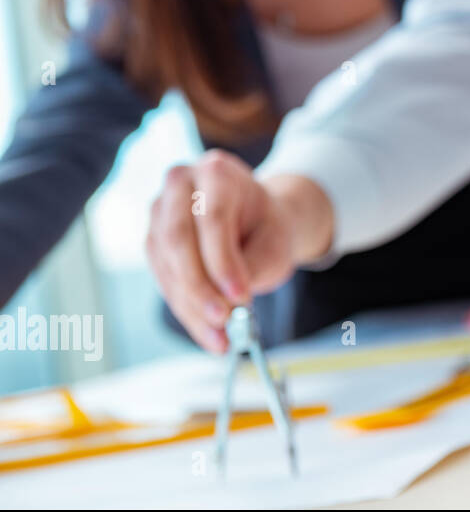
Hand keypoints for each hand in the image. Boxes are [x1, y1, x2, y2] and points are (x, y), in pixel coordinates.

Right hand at [145, 150, 332, 352]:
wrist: (256, 222)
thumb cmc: (267, 227)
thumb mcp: (275, 241)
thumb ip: (253, 266)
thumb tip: (227, 302)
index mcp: (216, 171)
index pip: (213, 216)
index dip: (222, 260)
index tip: (241, 296)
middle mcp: (179, 185)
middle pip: (178, 240)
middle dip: (200, 287)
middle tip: (223, 320)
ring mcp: (159, 213)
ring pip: (167, 265)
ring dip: (192, 308)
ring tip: (220, 339)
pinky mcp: (152, 243)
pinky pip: (164, 281)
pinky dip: (187, 311)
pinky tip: (208, 334)